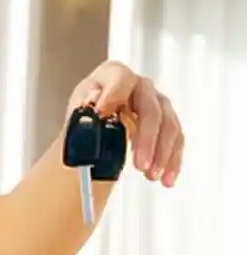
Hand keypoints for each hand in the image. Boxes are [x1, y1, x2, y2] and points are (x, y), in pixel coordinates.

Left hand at [68, 60, 184, 186]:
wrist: (95, 124)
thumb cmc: (86, 114)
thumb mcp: (77, 110)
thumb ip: (82, 111)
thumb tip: (91, 106)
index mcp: (114, 75)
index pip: (120, 80)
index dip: (114, 96)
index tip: (105, 116)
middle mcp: (140, 86)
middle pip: (150, 109)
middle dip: (147, 139)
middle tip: (139, 165)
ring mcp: (157, 102)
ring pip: (168, 126)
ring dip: (162, 154)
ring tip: (151, 176)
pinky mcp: (167, 121)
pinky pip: (176, 140)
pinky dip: (172, 161)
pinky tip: (166, 178)